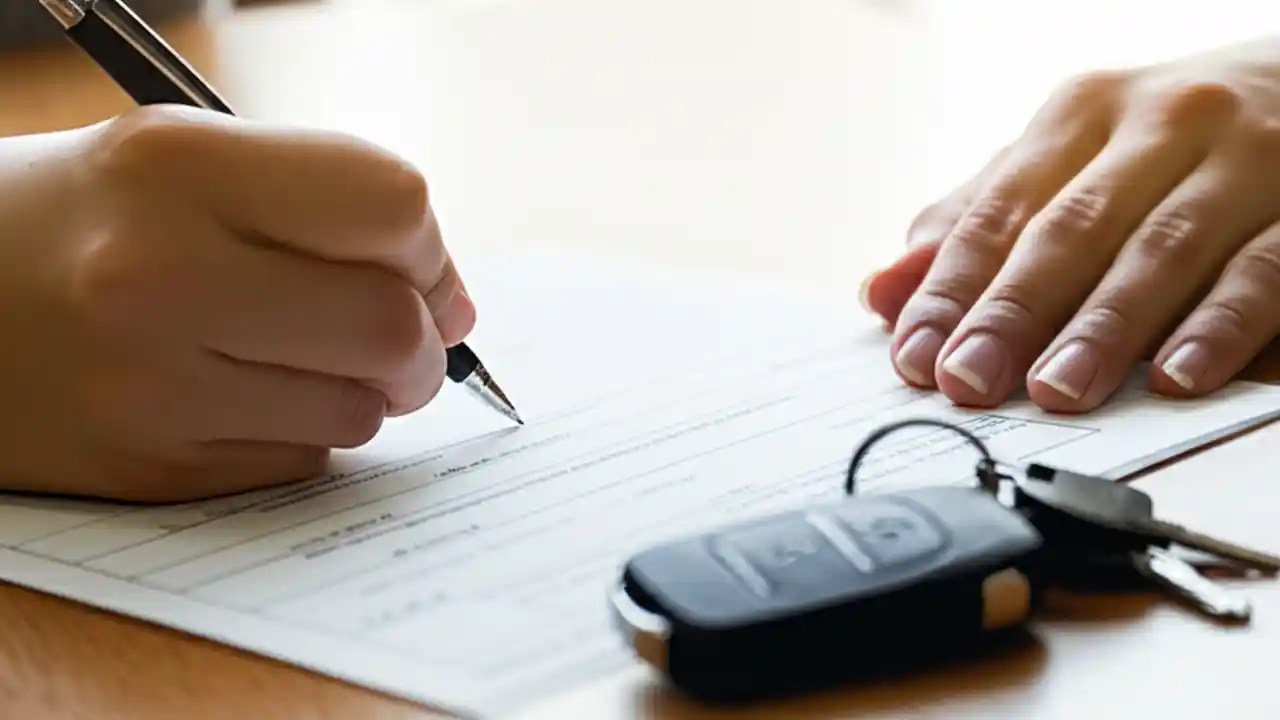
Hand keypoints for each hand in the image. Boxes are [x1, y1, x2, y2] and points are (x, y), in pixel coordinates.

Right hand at [0, 105, 473, 501]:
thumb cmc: (91, 218)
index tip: (421, 270)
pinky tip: (245, 396)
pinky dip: (304, 432)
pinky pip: (302, 462)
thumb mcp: (190, 160)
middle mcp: (155, 275)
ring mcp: (145, 386)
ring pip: (360, 411)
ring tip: (301, 357)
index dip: (429, 248)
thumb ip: (326, 206)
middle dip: (424, 340)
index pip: (393, 207)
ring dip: (363, 390)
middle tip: (402, 335)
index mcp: (178, 166)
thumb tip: (451, 301)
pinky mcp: (143, 468)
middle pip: (392, 326)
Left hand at [861, 36, 1279, 410]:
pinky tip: (1177, 377)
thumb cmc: (1168, 140)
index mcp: (1082, 113)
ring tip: (1057, 389)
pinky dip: (1218, 327)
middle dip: (1013, 312)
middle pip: (1072, 229)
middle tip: (968, 381)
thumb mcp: (1069, 159)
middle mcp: (1161, 124)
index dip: (951, 286)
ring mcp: (1244, 161)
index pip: (1000, 210)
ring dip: (1104, 327)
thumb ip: (979, 222)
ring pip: (1163, 249)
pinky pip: (1264, 270)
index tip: (912, 353)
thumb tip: (882, 290)